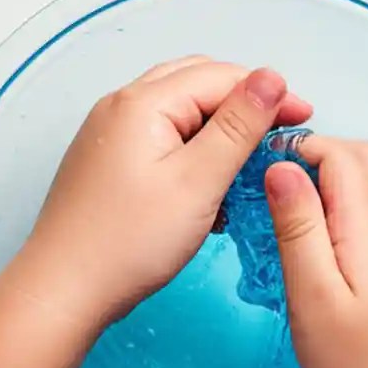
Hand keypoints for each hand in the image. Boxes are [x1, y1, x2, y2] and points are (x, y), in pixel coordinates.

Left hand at [13, 57, 312, 324]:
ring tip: (246, 162)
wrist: (63, 291)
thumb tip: (270, 78)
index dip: (268, 93)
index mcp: (143, 103)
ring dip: (217, 127)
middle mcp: (120, 107)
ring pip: (178, 110)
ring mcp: (109, 134)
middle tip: (279, 135)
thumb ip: (238, 126)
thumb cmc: (127, 243)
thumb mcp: (198, 182)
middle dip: (243, 103)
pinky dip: (191, 149)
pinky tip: (208, 186)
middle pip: (196, 83)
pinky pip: (160, 136)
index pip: (220, 76)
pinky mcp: (106, 162)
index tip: (304, 118)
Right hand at [264, 137, 367, 367]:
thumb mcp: (313, 296)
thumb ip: (298, 227)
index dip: (299, 148)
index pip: (341, 153)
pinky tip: (315, 244)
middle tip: (268, 186)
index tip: (257, 171)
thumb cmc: (358, 367)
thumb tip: (281, 168)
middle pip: (362, 160)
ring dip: (329, 181)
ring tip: (285, 212)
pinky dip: (343, 208)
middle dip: (315, 156)